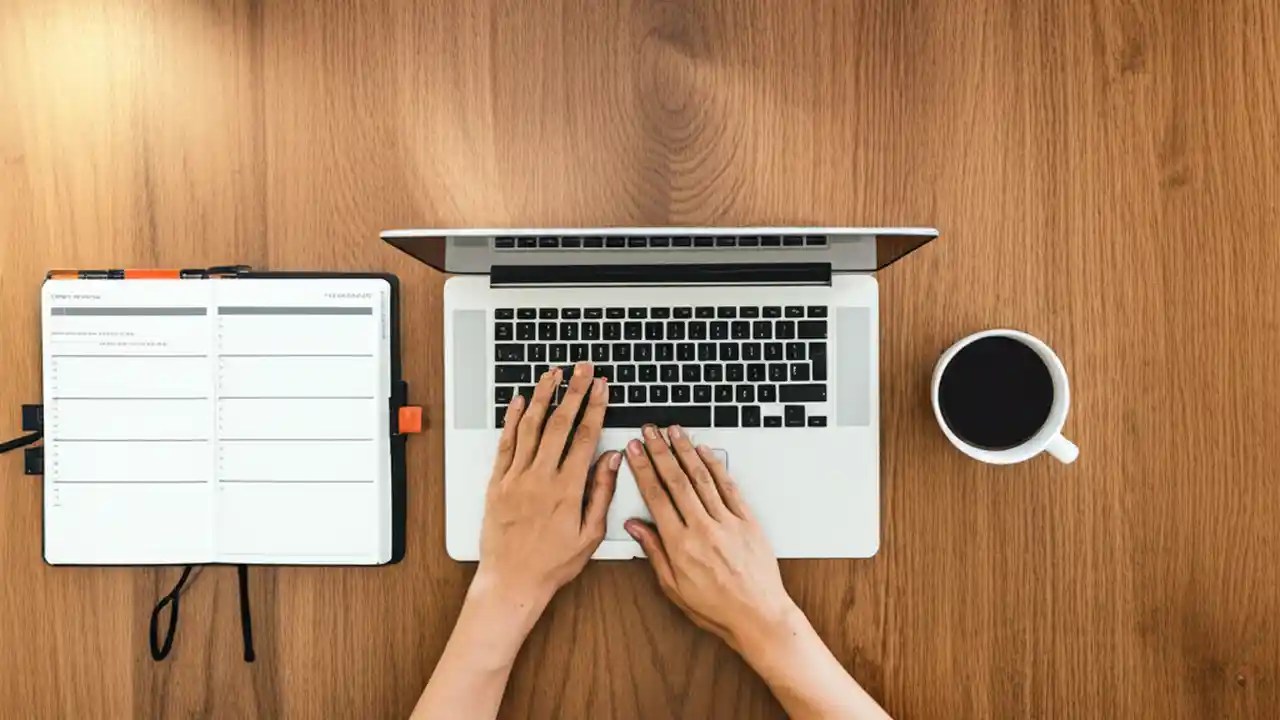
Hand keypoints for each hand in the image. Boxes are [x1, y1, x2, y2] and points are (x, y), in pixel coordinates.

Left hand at [477, 362, 619, 607]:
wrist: (511, 581)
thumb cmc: (552, 564)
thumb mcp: (590, 534)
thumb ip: (601, 492)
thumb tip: (611, 460)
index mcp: (566, 489)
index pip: (585, 436)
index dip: (595, 406)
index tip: (601, 387)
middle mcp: (539, 477)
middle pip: (559, 422)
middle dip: (573, 390)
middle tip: (582, 368)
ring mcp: (515, 477)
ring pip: (530, 425)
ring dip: (543, 396)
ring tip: (553, 374)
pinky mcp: (497, 482)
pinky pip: (505, 442)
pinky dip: (512, 418)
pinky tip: (520, 401)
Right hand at [623, 425, 797, 650]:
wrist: (758, 616)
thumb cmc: (716, 608)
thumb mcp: (673, 588)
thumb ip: (654, 552)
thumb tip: (636, 527)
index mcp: (680, 545)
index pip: (656, 496)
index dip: (642, 469)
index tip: (633, 451)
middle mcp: (703, 529)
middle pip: (676, 480)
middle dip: (659, 451)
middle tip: (649, 432)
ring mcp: (727, 522)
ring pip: (701, 477)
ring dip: (684, 451)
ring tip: (672, 431)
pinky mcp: (747, 521)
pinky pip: (728, 487)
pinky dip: (715, 466)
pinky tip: (703, 451)